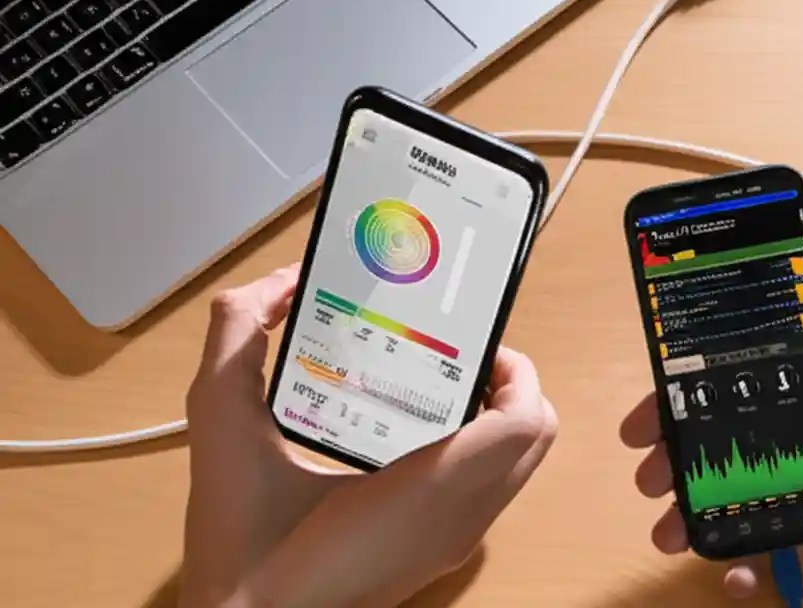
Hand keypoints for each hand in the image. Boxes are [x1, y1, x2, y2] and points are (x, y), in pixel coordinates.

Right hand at [181, 266, 557, 607]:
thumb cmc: (241, 548)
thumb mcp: (223, 430)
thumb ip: (236, 342)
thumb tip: (271, 288)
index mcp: (430, 489)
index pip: (525, 419)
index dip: (514, 368)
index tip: (469, 344)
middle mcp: (461, 521)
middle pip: (538, 437)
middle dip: (509, 385)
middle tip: (450, 360)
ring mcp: (457, 544)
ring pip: (521, 467)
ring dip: (497, 419)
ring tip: (432, 389)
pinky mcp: (443, 557)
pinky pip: (493, 492)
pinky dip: (479, 453)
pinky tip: (411, 435)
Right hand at [620, 238, 802, 596]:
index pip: (740, 368)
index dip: (689, 380)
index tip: (652, 395)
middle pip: (721, 431)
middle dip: (674, 449)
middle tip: (645, 468)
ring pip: (733, 488)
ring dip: (692, 508)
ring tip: (667, 528)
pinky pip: (771, 543)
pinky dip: (744, 560)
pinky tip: (729, 575)